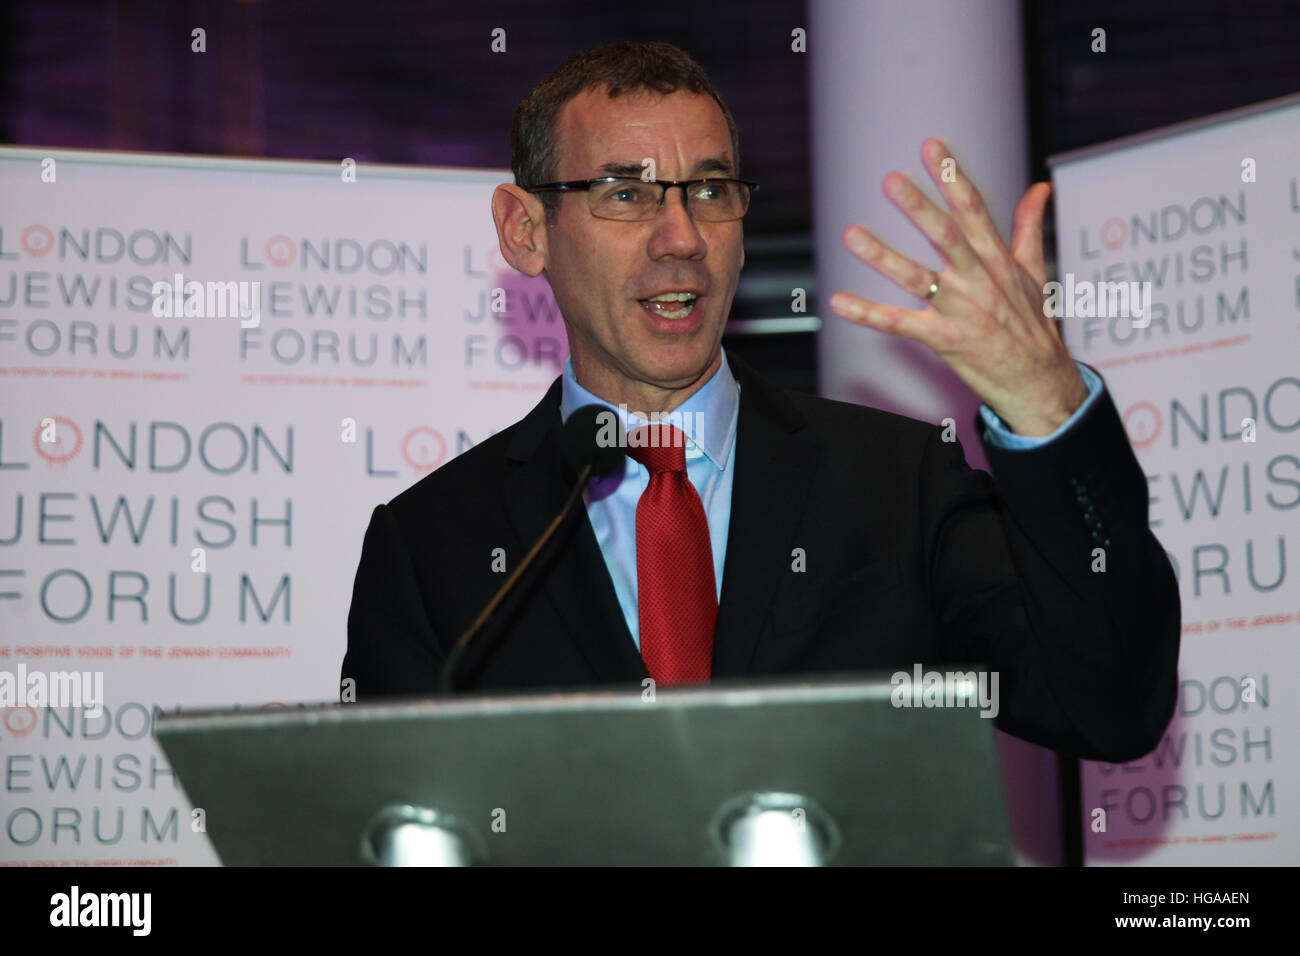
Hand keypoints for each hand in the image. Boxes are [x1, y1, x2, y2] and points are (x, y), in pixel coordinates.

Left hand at [829, 138, 1088, 436]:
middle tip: (891, 180)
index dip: (951, 177)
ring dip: (883, 257)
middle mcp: (979, 280)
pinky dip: (869, 314)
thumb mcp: (1034, 271)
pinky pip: (900, 325)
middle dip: (920, 207)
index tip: (932, 147)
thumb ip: (1028, 226)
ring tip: (852, 235)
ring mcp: (960, 311)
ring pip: (917, 279)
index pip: (973, 210)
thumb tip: (1039, 188)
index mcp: (998, 259)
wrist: (1039, 382)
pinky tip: (840, 302)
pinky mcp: (943, 340)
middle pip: (946, 237)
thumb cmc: (1033, 325)